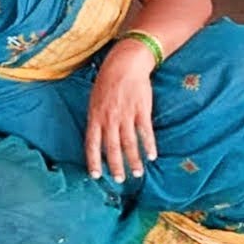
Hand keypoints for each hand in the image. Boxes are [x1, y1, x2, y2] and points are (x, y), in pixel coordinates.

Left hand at [85, 39, 157, 181]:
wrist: (125, 63)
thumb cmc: (108, 81)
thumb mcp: (95, 100)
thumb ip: (96, 120)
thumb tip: (98, 140)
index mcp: (95, 117)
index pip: (92, 144)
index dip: (93, 161)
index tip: (96, 175)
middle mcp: (109, 118)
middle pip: (112, 148)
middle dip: (116, 166)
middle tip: (120, 179)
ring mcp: (126, 115)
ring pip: (129, 143)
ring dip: (134, 160)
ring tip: (137, 173)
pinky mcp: (141, 110)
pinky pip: (145, 131)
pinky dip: (148, 145)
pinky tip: (151, 156)